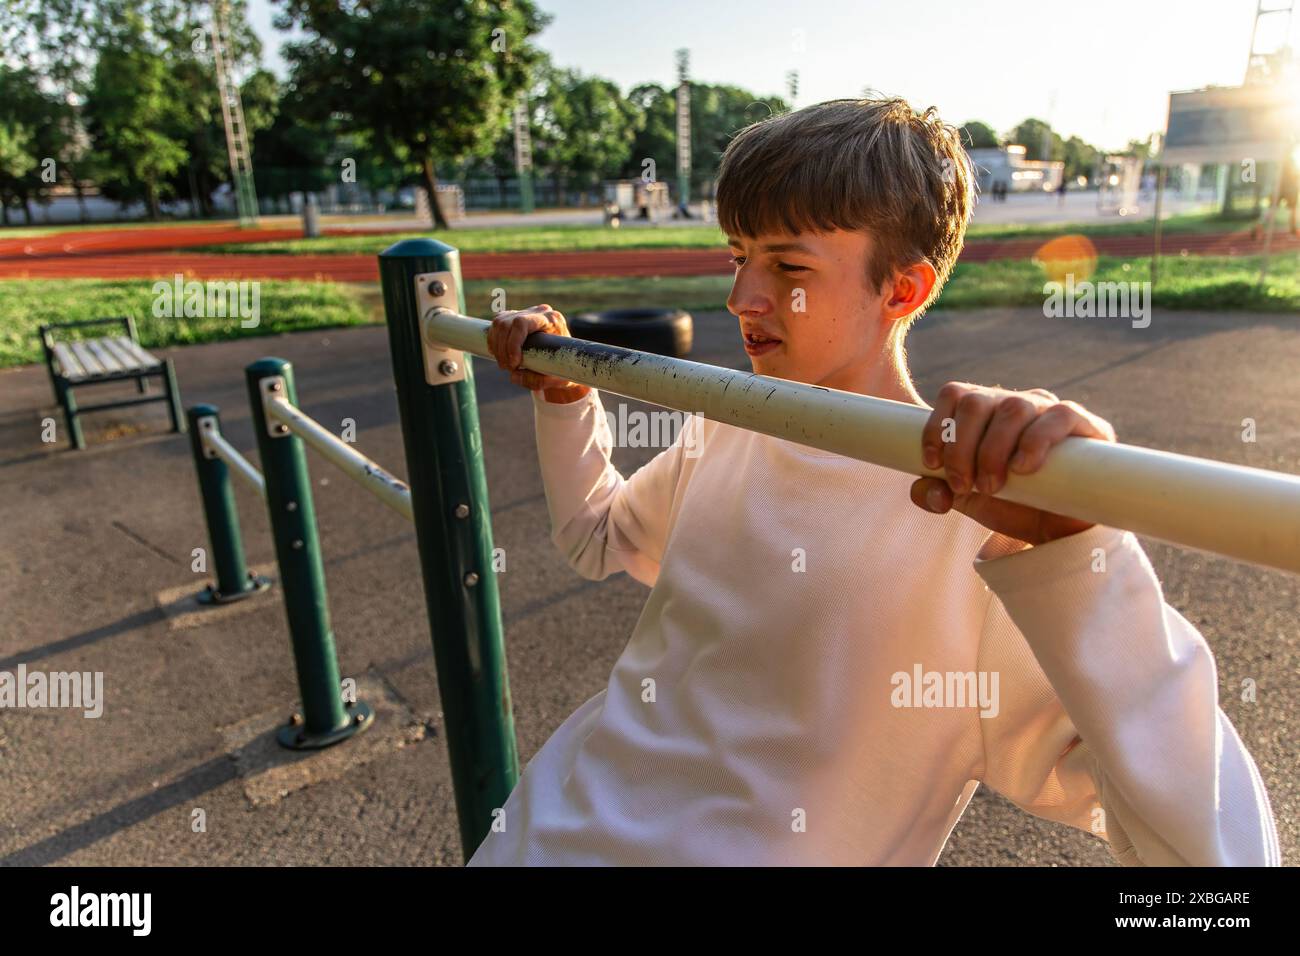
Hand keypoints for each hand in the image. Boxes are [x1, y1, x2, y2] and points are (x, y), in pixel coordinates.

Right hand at [485, 305, 590, 403]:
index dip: (512, 344)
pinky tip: (499, 355)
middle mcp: (538, 312)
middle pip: (507, 324)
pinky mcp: (514, 318)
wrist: (564, 361)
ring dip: (497, 347)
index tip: (514, 365)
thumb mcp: (557, 379)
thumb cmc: (564, 368)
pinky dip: (493, 342)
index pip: (522, 323)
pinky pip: (496, 326)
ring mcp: (525, 313)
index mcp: (551, 319)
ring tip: (505, 365)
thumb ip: (538, 380)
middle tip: (508, 368)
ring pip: (499, 324)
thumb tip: (513, 376)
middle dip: (503, 349)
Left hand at [911, 382, 1116, 545]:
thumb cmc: (1015, 505)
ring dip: (993, 450)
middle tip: (965, 485)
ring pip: (1013, 408)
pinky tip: (1023, 468)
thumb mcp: (969, 501)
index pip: (954, 394)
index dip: (936, 426)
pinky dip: (1035, 441)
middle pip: (976, 402)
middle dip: (961, 448)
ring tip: (992, 486)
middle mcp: (1014, 404)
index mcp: (985, 413)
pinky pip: (1059, 416)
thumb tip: (924, 489)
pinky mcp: (1085, 426)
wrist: (1064, 529)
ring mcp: (1048, 411)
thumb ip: (938, 492)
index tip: (932, 464)